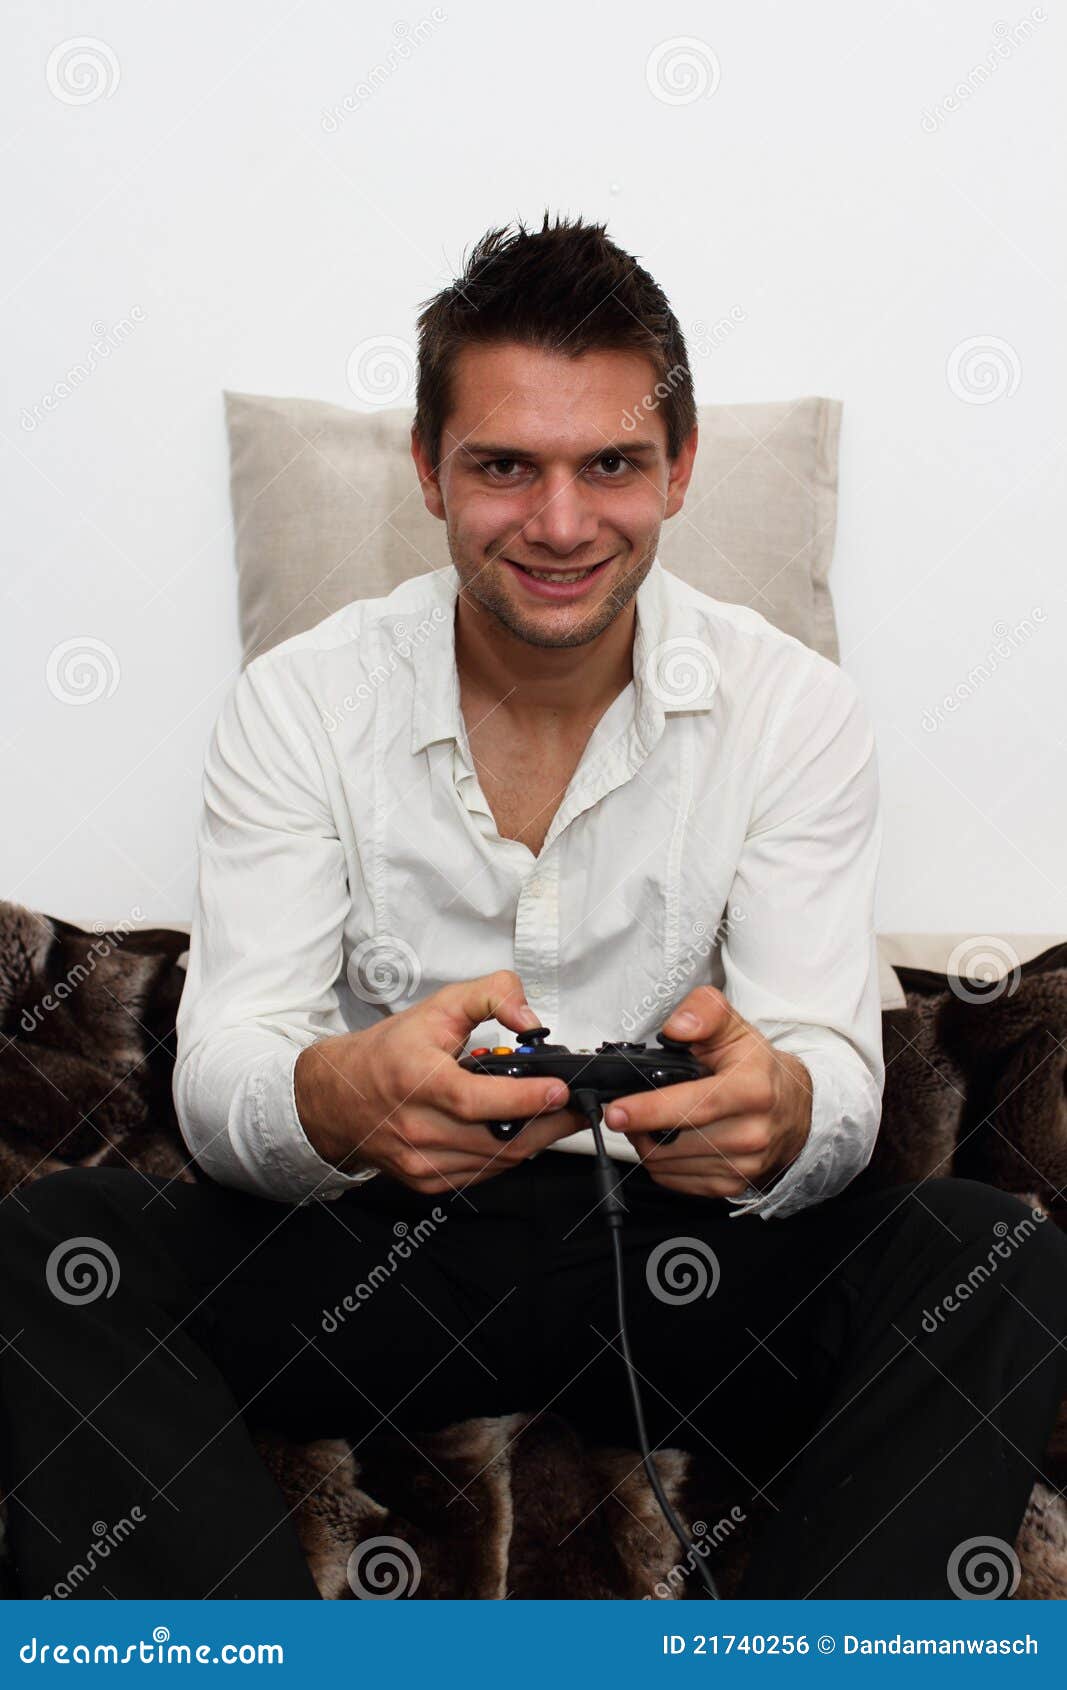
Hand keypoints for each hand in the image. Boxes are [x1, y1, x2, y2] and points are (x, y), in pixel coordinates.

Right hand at [294, 970, 581, 1193]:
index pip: (477, 1100)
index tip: (560, 1089)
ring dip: (536, 1140)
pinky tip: (521, 1133)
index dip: (525, 1098)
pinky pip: (483, 1174)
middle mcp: (417, 1128)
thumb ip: (490, 997)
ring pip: (497, 1161)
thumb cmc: (387, 1053)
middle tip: (578, 1105)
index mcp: (416, 1081)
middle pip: (498, 1138)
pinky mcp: (427, 1182)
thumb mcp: (437, 1008)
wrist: (337, 1098)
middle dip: (550, 1123)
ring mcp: (421, 1161)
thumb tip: (529, 1018)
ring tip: (558, 1117)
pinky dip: (509, 1155)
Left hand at [602, 985, 812, 1198]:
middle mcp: (751, 1133)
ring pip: (668, 1164)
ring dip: (646, 1143)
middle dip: (639, 1126)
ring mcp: (743, 1164)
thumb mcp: (735, 1027)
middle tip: (626, 1108)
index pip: (694, 1105)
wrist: (793, 1108)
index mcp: (752, 1090)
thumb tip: (677, 1027)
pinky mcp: (732, 1185)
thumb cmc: (758, 1067)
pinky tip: (666, 1140)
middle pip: (674, 1141)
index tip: (617, 1112)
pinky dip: (661, 1162)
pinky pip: (675, 1180)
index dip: (650, 1110)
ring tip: (649, 1120)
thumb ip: (705, 1012)